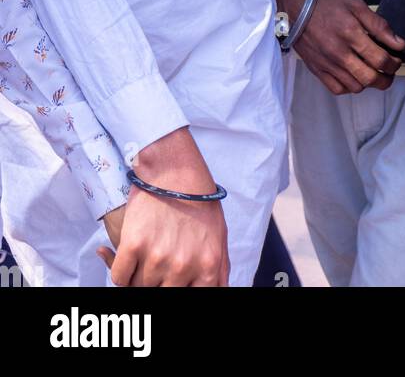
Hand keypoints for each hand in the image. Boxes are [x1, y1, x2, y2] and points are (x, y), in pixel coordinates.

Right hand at [96, 128, 229, 286]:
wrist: (175, 169)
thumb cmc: (199, 202)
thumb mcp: (220, 237)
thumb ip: (219, 271)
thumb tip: (217, 291)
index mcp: (208, 267)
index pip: (191, 300)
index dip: (178, 292)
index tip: (170, 284)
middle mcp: (182, 267)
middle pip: (161, 295)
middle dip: (158, 284)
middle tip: (156, 268)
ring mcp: (157, 257)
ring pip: (138, 287)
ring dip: (139, 276)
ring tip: (145, 255)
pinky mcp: (133, 245)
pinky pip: (119, 277)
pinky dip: (121, 270)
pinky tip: (129, 256)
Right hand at [278, 0, 404, 94]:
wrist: (296, 7)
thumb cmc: (328, 4)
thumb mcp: (356, 5)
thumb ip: (379, 25)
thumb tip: (398, 43)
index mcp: (351, 34)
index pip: (380, 59)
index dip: (394, 63)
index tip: (397, 60)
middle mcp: (340, 53)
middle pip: (370, 78)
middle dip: (386, 79)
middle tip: (390, 72)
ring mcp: (327, 64)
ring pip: (356, 87)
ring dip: (369, 83)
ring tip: (374, 74)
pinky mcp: (317, 70)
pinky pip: (338, 89)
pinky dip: (350, 87)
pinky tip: (354, 77)